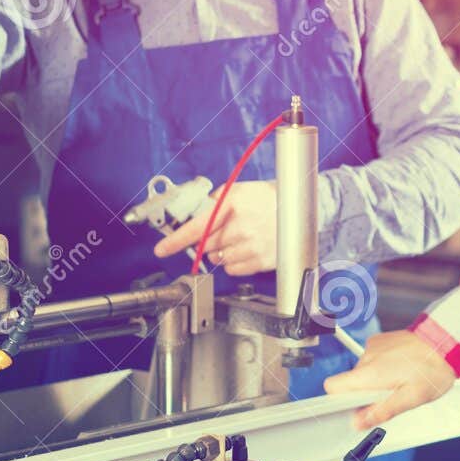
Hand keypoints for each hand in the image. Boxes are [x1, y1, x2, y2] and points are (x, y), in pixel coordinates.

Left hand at [153, 179, 276, 273]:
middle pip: (204, 246)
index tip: (161, 249)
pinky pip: (232, 270)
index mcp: (232, 205)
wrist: (298, 209)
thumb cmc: (265, 199)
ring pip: (217, 260)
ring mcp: (251, 246)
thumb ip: (212, 203)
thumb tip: (189, 218)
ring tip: (238, 238)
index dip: (175, 241)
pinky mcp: (260, 261)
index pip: (196, 227)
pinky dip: (233, 262)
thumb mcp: (237, 190)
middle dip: (207, 240)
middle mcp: (241, 227)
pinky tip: (245, 248)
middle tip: (223, 230)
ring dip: (221, 252)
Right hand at [322, 329, 457, 427]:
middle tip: (390, 396)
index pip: (333, 386)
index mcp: (371, 373)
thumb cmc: (432, 368)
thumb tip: (359, 422)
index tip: (355, 409)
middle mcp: (367, 357)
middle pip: (350, 382)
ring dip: (376, 381)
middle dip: (365, 394)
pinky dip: (382, 367)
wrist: (445, 340)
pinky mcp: (381, 341)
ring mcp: (373, 346)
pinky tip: (401, 369)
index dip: (339, 401)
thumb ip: (382, 411)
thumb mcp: (411, 398)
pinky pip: (373, 360)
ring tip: (400, 381)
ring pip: (364, 372)